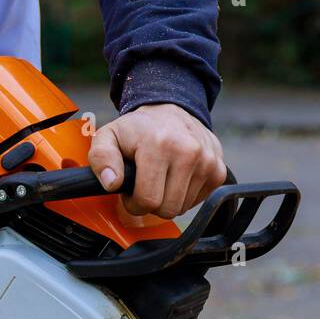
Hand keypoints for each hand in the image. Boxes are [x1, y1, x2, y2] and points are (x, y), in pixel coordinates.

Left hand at [88, 103, 225, 218]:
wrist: (170, 109)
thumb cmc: (137, 129)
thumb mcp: (109, 137)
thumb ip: (102, 159)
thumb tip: (112, 183)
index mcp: (159, 145)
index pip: (148, 201)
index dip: (134, 203)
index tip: (131, 190)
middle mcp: (188, 152)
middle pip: (167, 209)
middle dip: (152, 203)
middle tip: (146, 184)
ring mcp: (207, 161)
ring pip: (183, 208)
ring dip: (169, 199)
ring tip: (161, 177)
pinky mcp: (218, 170)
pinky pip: (198, 202)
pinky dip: (185, 195)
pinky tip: (178, 176)